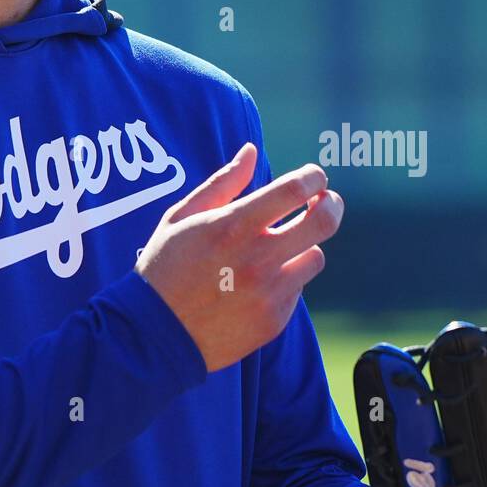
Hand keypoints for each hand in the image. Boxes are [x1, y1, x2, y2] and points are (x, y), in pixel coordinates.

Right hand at [134, 143, 342, 372]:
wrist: (155, 335)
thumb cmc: (165, 267)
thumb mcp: (182, 216)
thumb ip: (223, 182)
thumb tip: (251, 151)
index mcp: (233, 226)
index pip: (294, 190)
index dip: (313, 177)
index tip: (313, 177)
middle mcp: (257, 259)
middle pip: (323, 222)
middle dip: (331, 203)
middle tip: (325, 200)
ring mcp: (269, 293)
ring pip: (315, 256)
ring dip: (304, 245)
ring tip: (280, 248)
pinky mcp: (274, 320)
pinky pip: (297, 289)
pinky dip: (286, 279)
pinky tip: (257, 283)